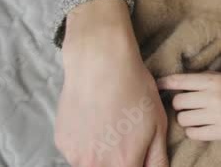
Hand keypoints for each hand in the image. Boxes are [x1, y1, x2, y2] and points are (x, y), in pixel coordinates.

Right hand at [56, 0, 168, 166]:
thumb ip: (157, 158)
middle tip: (123, 138)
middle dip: (119, 162)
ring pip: (91, 165)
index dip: (136, 164)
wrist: (100, 64)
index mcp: (123, 164)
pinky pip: (77, 152)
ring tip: (110, 126)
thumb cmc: (134, 90)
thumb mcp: (158, 123)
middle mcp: (95, 165)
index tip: (137, 154)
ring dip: (102, 155)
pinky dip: (87, 143)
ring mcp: (75, 155)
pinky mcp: (62, 142)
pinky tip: (95, 120)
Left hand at [156, 72, 220, 150]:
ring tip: (197, 116)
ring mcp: (217, 115)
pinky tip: (203, 127)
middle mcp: (214, 96)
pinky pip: (194, 133)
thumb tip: (195, 78)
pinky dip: (195, 131)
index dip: (167, 82)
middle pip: (178, 101)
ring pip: (184, 118)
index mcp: (218, 79)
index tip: (159, 84)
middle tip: (189, 104)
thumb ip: (218, 77)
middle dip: (181, 103)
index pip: (182, 80)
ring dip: (187, 118)